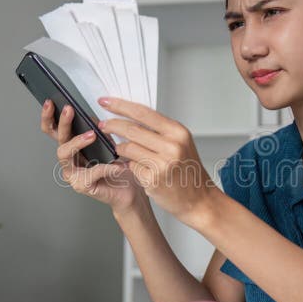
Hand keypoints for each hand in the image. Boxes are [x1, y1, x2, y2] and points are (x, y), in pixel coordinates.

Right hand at [40, 99, 145, 212]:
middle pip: (58, 139)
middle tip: (68, 110)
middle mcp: (68, 160)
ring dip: (77, 141)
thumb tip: (92, 117)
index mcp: (72, 147)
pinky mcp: (81, 186)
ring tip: (92, 134)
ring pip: (65, 153)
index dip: (48, 116)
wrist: (129, 189)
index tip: (50, 101)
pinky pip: (91, 172)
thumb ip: (97, 131)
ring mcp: (72, 173)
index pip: (53, 129)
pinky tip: (117, 164)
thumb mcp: (108, 142)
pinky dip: (106, 166)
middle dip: (62, 122)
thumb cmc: (118, 166)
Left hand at [96, 97, 216, 225]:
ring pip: (127, 148)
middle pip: (132, 129)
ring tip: (121, 149)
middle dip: (112, 125)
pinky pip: (131, 166)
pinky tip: (138, 168)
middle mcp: (172, 146)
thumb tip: (131, 117)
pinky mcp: (153, 179)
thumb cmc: (188, 172)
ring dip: (119, 148)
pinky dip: (130, 166)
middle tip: (103, 125)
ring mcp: (162, 163)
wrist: (200, 200)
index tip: (106, 101)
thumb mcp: (180, 144)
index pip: (143, 113)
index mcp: (178, 132)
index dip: (121, 106)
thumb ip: (159, 131)